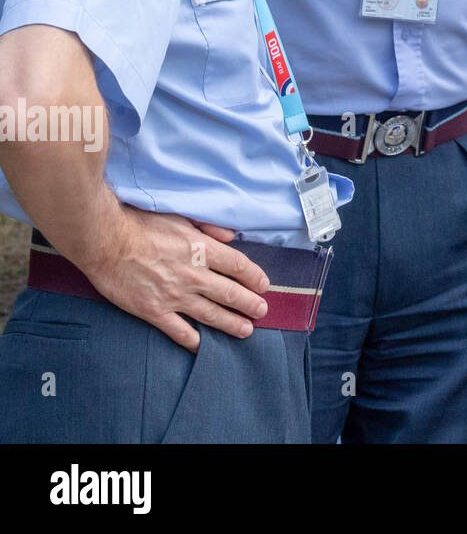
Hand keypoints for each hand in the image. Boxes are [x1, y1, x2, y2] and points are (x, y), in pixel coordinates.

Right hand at [79, 206, 270, 352]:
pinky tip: (204, 346)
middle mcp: (193, 275)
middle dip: (249, 304)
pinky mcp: (154, 312)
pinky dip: (194, 341)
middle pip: (230, 293)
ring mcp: (174, 296)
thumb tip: (230, 237)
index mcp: (202, 249)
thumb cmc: (142, 224)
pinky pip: (179, 331)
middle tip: (262, 311)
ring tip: (246, 331)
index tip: (264, 285)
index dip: (254, 277)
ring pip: (211, 315)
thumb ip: (208, 227)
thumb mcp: (181, 216)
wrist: (106, 242)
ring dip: (231, 324)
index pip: (238, 266)